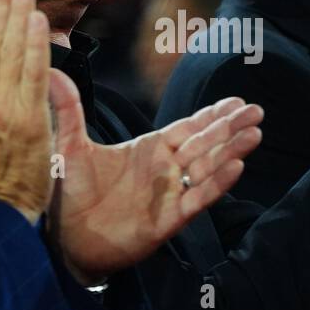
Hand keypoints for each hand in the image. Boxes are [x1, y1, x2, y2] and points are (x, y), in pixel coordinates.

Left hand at [50, 74, 262, 282]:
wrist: (62, 239)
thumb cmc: (68, 194)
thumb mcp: (69, 145)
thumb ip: (68, 109)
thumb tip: (52, 70)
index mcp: (149, 150)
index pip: (188, 128)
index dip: (212, 115)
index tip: (236, 100)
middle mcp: (164, 171)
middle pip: (205, 144)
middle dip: (231, 127)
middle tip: (257, 110)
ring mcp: (168, 196)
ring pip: (208, 169)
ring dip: (232, 151)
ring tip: (255, 133)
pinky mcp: (167, 221)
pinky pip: (197, 199)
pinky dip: (217, 183)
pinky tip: (236, 166)